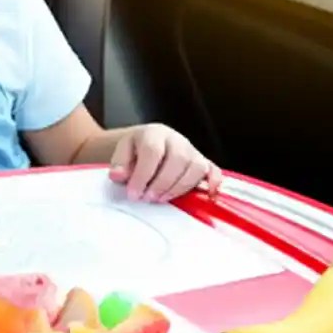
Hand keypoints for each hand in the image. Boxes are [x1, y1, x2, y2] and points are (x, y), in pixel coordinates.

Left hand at [107, 123, 221, 202]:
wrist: (145, 144)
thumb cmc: (135, 151)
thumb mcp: (121, 153)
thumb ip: (119, 164)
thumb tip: (118, 175)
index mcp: (154, 134)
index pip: (153, 151)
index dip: (143, 175)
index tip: (133, 193)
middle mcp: (177, 140)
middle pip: (178, 159)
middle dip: (162, 183)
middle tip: (147, 198)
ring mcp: (192, 151)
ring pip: (196, 167)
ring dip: (179, 187)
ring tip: (161, 199)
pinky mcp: (203, 163)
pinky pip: (214, 171)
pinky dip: (214, 184)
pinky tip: (208, 196)